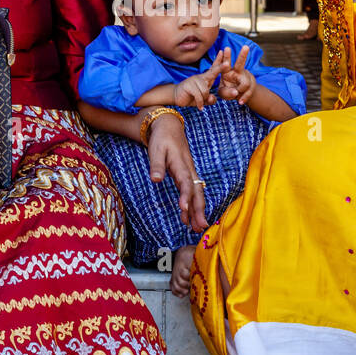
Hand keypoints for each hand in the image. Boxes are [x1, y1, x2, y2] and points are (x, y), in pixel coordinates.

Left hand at [145, 110, 207, 232]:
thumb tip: (155, 180)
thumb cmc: (162, 138)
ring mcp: (189, 173)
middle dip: (199, 209)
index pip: (185, 182)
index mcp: (181, 164)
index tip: (183, 208)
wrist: (169, 126)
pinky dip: (192, 205)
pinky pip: (193, 192)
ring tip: (197, 228)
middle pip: (196, 191)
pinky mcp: (187, 176)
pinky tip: (188, 218)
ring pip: (196, 194)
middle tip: (200, 226)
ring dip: (197, 210)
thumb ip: (156, 165)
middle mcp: (188, 170)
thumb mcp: (156, 149)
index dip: (185, 195)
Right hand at [173, 52, 227, 107]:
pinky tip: (200, 107)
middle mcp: (201, 77)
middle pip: (213, 72)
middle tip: (227, 63)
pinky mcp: (189, 85)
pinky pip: (199, 95)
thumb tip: (212, 98)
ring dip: (204, 99)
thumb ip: (210, 100)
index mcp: (205, 78)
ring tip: (200, 102)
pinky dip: (200, 103)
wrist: (177, 97)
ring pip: (205, 91)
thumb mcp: (204, 100)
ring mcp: (194, 80)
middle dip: (220, 68)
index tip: (222, 53)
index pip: (213, 70)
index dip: (219, 62)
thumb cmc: (192, 97)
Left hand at [217, 45, 255, 103]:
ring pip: (245, 83)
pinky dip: (244, 98)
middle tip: (246, 46)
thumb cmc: (228, 90)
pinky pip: (249, 92)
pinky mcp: (252, 85)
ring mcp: (246, 77)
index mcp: (227, 71)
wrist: (240, 95)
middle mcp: (237, 72)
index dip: (226, 57)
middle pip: (241, 63)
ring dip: (240, 91)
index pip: (226, 63)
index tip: (225, 48)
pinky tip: (240, 102)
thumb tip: (236, 92)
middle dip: (243, 55)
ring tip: (236, 96)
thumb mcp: (223, 93)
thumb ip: (226, 93)